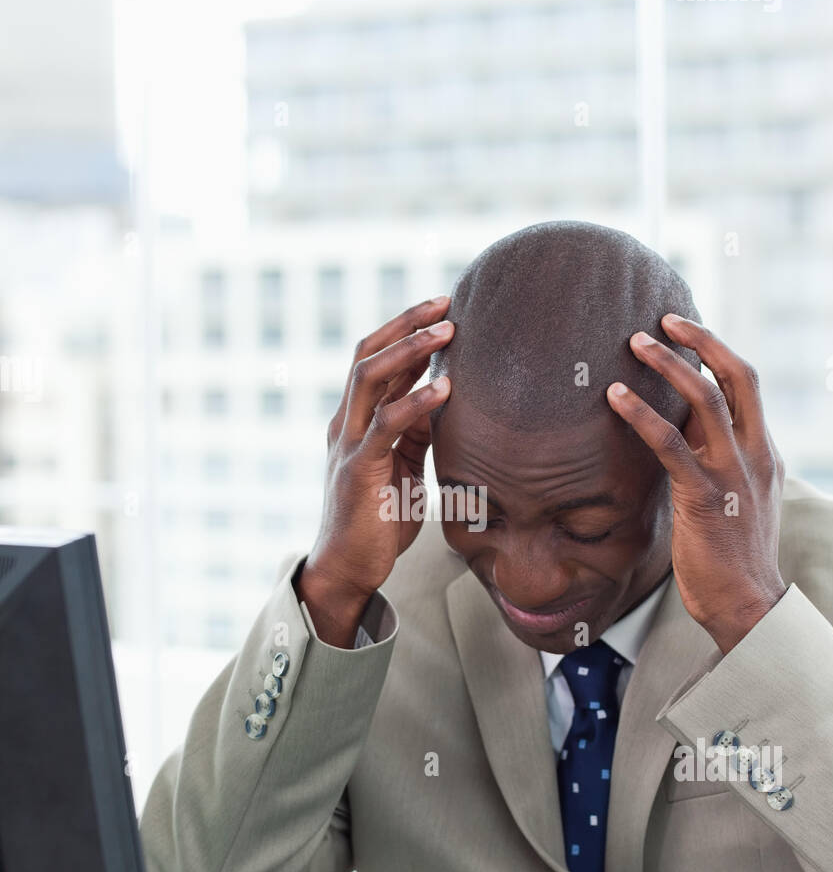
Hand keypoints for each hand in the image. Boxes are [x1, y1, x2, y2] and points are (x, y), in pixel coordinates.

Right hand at [298, 297, 453, 645]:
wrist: (348, 568)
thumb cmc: (378, 519)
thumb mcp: (403, 465)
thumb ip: (415, 431)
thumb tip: (445, 396)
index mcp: (355, 419)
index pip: (375, 359)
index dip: (405, 329)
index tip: (443, 307)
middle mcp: (345, 423)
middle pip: (367, 354)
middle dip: (406, 324)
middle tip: (446, 303)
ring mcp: (348, 444)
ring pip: (370, 378)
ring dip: (411, 350)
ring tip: (447, 331)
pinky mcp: (358, 470)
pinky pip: (387, 427)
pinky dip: (416, 403)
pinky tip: (445, 390)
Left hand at [606, 315, 786, 654]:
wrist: (746, 604)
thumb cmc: (731, 559)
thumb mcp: (738, 502)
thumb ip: (720, 466)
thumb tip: (686, 441)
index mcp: (764, 453)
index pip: (745, 386)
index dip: (716, 353)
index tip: (686, 332)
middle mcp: (754, 455)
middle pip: (736, 376)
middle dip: (701, 341)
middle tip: (663, 319)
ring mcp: (731, 474)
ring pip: (704, 399)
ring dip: (668, 364)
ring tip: (634, 343)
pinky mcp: (702, 496)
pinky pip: (670, 444)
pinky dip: (641, 414)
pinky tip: (615, 398)